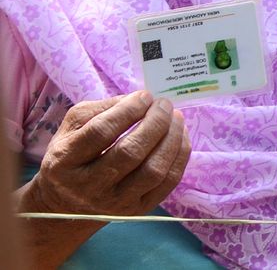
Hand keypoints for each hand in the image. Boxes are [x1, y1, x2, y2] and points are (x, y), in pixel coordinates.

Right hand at [26, 92, 189, 217]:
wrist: (66, 205)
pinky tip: (180, 138)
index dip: (128, 111)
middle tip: (164, 104)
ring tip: (176, 118)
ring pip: (153, 170)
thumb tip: (139, 99)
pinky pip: (167, 183)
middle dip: (155, 123)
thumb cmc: (71, 157)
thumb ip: (100, 110)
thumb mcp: (71, 129)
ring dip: (172, 139)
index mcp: (65, 161)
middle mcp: (88, 186)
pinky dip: (179, 157)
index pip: (101, 132)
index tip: (145, 96)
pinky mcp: (136, 211)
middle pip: (130, 152)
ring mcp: (114, 202)